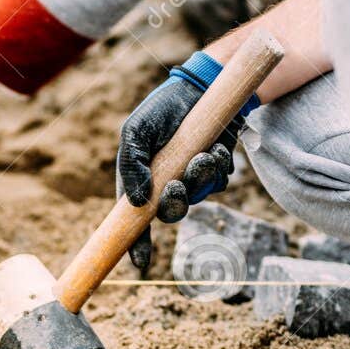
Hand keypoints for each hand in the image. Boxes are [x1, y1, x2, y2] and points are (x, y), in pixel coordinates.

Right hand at [116, 52, 256, 271]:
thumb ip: (130, 165)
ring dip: (201, 179)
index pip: (134, 219)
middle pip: (170, 212)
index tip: (141, 262)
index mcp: (140, 179)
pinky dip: (218, 168)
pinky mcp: (214, 170)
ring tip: (204, 153)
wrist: (204, 86)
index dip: (136, 243)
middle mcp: (165, 183)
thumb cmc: (164, 107)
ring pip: (198, 197)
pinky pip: (218, 182)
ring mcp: (191, 178)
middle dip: (176, 203)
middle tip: (178, 184)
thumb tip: (134, 203)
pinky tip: (216, 147)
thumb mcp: (136, 130)